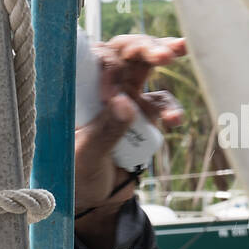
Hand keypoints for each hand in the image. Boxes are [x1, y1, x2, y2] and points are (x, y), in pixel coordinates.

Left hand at [74, 34, 187, 213]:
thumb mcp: (85, 157)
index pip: (92, 60)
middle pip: (122, 54)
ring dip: (160, 56)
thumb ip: (105, 131)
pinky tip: (174, 119)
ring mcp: (124, 99)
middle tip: (164, 52)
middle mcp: (100, 89)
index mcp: (78, 93)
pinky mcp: (142, 116)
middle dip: (143, 46)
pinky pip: (161, 104)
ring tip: (174, 53)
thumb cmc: (75, 176)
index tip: (118, 73)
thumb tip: (124, 102)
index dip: (109, 60)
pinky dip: (171, 108)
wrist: (95, 202)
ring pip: (144, 68)